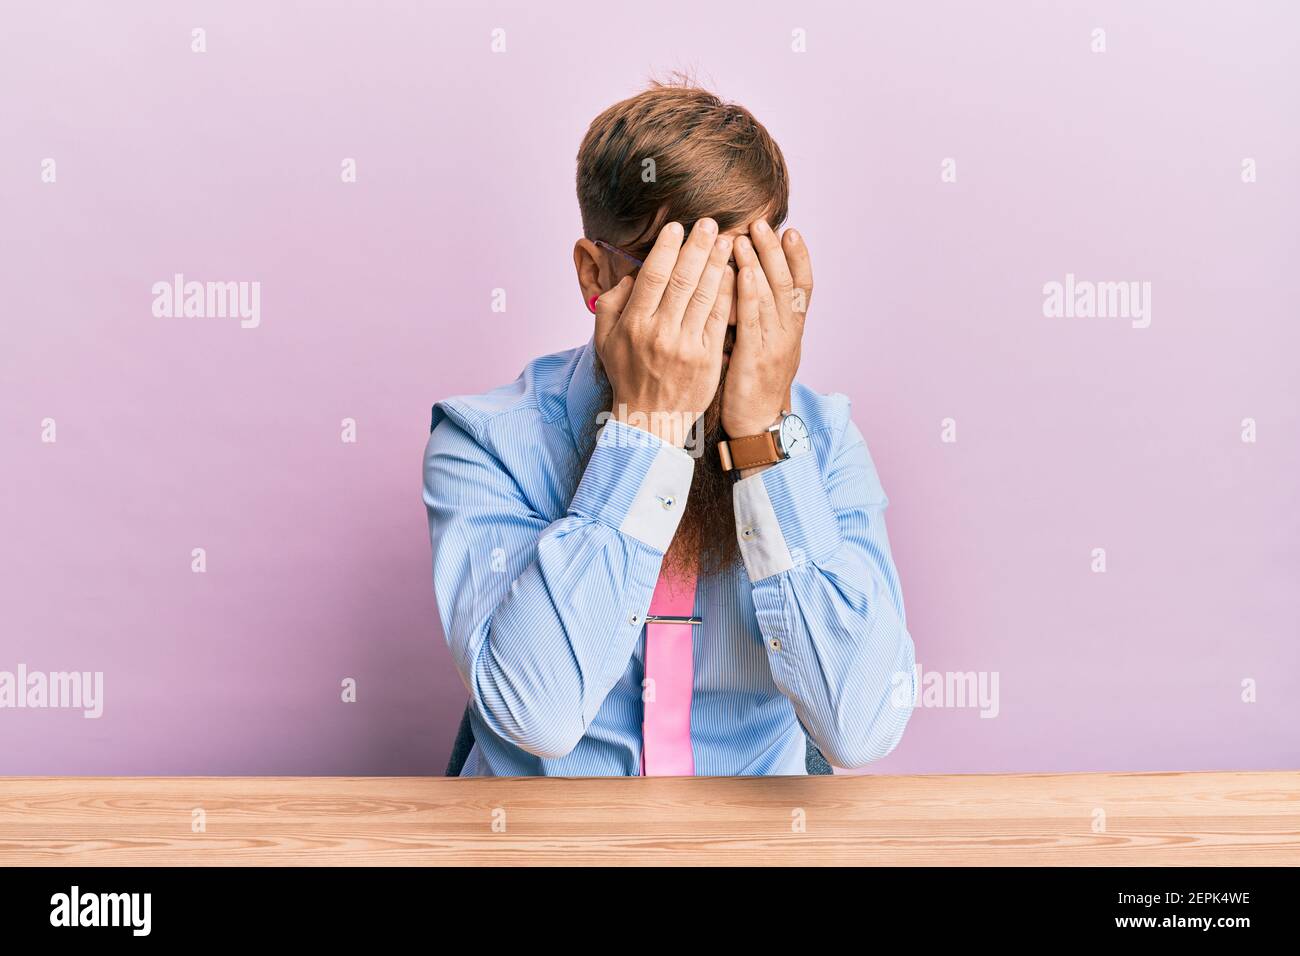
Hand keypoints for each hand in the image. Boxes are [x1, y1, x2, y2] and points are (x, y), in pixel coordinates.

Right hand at [593, 219, 732, 446]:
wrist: (650, 420)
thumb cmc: (627, 375)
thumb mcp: (605, 340)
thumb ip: (612, 304)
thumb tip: (631, 274)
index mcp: (634, 324)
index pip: (653, 276)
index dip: (667, 249)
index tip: (677, 228)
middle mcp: (660, 332)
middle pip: (683, 280)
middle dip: (697, 247)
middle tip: (709, 224)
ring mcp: (687, 346)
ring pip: (705, 295)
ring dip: (717, 264)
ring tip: (727, 241)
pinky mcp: (708, 358)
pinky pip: (721, 318)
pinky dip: (728, 293)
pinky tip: (736, 273)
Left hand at [721, 221, 812, 438]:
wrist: (758, 427)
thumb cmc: (755, 387)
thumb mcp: (765, 349)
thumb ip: (761, 321)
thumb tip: (748, 289)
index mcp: (793, 331)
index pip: (803, 286)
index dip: (799, 257)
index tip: (791, 230)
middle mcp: (789, 334)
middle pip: (788, 283)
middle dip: (775, 251)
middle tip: (763, 223)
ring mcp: (774, 345)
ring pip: (771, 296)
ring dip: (758, 263)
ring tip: (745, 236)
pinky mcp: (755, 357)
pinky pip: (753, 318)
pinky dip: (748, 292)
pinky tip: (740, 271)